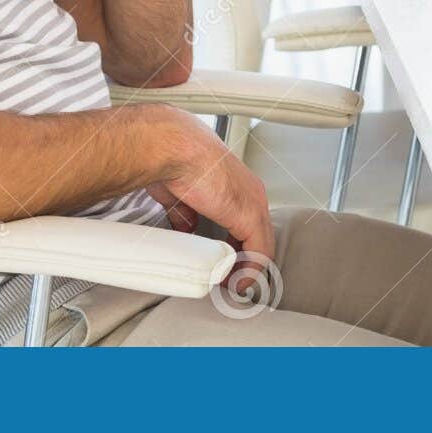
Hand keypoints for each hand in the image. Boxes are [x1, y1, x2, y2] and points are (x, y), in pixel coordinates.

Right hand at [150, 109, 274, 291]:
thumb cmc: (170, 157)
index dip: (236, 247)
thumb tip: (186, 228)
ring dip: (247, 268)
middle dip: (242, 260)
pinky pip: (259, 252)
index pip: (246, 221)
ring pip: (261, 245)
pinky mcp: (250, 215)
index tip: (223, 263)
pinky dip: (250, 272)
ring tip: (231, 285)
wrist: (171, 147)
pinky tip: (238, 284)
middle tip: (227, 279)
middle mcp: (250, 190)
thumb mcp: (179, 193)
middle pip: (257, 234)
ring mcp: (253, 202)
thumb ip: (187, 213)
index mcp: (234, 182)